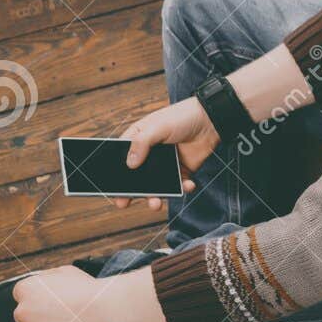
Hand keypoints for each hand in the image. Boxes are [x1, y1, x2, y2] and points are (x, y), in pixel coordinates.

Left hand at [11, 266, 118, 321]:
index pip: (22, 295)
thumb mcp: (65, 271)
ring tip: (70, 321)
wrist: (104, 309)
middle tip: (61, 311)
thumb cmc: (87, 289)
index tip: (50, 299)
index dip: (37, 296)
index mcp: (25, 289)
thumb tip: (42, 282)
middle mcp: (23, 311)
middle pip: (24, 314)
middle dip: (38, 314)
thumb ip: (46, 278)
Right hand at [116, 96, 212, 210]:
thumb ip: (141, 143)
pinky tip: (187, 185)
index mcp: (138, 142)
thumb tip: (130, 164)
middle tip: (123, 203)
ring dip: (154, 197)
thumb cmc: (181, 117)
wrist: (210, 119)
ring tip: (155, 204)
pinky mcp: (181, 170)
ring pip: (156, 186)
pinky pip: (178, 185)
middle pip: (135, 178)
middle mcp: (149, 156)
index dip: (115, 174)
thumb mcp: (157, 126)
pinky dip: (182, 188)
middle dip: (129, 193)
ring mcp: (165, 165)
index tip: (110, 189)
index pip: (121, 160)